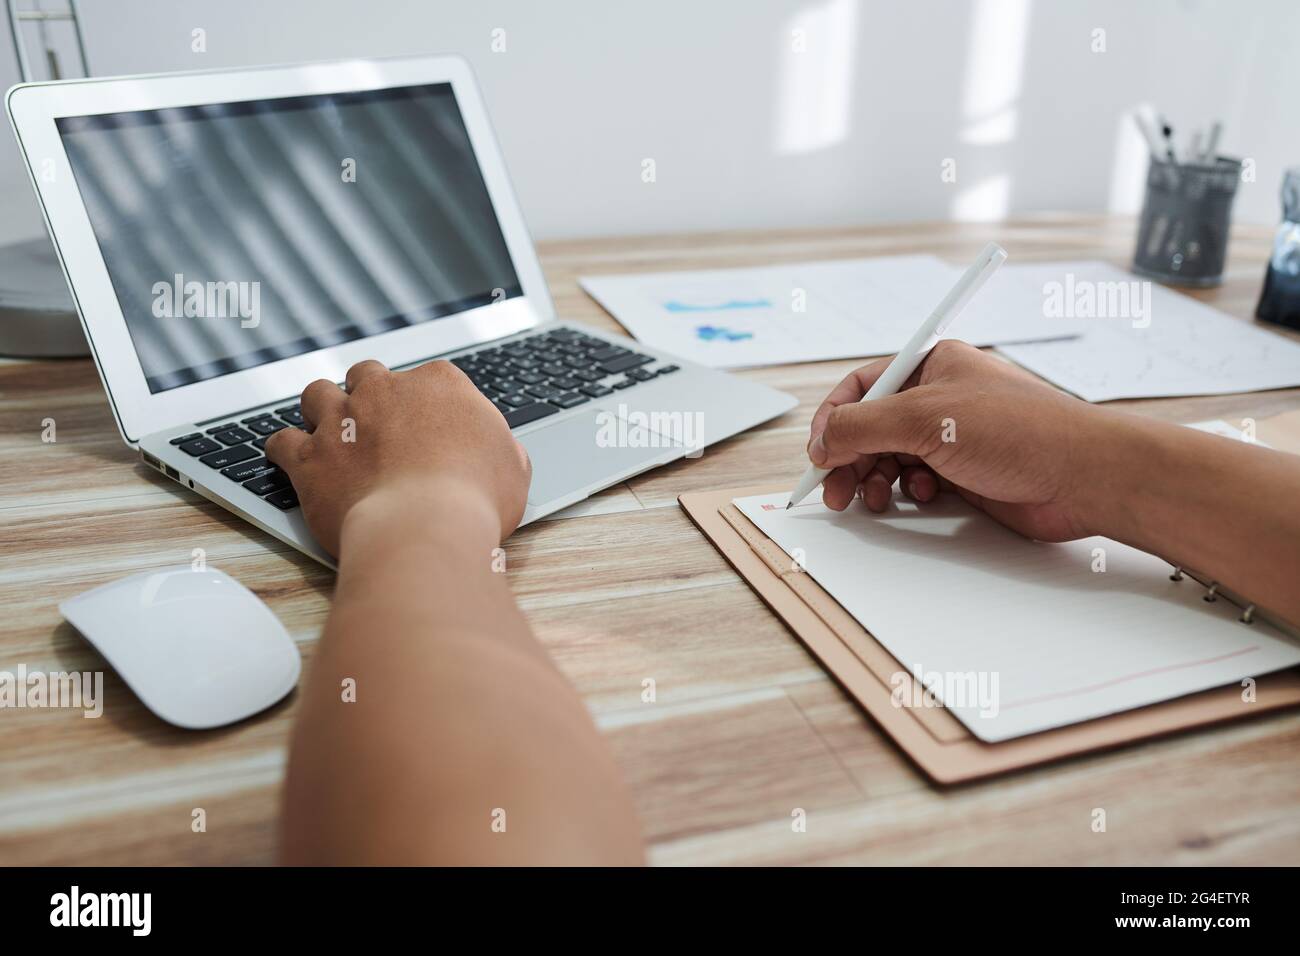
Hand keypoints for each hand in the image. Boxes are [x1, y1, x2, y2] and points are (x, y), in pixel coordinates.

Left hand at [265, 360, 530, 557]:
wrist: (425, 528)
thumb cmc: (475, 500)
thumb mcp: (513, 469)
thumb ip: (500, 449)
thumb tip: (499, 451)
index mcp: (440, 384)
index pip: (430, 377)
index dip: (427, 403)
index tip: (429, 425)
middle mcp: (385, 391)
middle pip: (368, 375)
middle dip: (370, 395)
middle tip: (377, 424)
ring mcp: (341, 420)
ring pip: (317, 394)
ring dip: (321, 409)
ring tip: (329, 432)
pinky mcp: (308, 456)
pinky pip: (280, 441)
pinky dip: (282, 449)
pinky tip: (288, 458)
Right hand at [807, 340, 1106, 541]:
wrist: (1082, 475)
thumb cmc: (1021, 430)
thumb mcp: (924, 418)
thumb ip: (861, 426)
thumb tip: (821, 439)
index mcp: (932, 365)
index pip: (863, 386)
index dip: (834, 418)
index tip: (818, 451)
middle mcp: (941, 399)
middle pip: (872, 427)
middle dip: (848, 458)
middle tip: (833, 489)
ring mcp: (953, 438)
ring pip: (891, 459)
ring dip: (874, 479)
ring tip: (871, 498)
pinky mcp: (966, 474)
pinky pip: (916, 483)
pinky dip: (906, 494)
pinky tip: (918, 497)